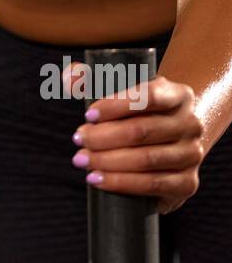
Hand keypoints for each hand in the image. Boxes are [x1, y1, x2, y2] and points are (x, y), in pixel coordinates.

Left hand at [64, 65, 204, 215]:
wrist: (173, 142)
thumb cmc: (138, 113)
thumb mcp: (123, 90)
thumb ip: (91, 79)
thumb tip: (69, 78)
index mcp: (179, 95)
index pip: (148, 96)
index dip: (116, 105)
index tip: (88, 114)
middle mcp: (191, 124)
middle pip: (141, 131)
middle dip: (102, 136)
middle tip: (78, 139)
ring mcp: (191, 155)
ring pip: (145, 159)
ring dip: (107, 161)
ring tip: (81, 159)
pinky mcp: (187, 183)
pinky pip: (152, 184)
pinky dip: (122, 183)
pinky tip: (98, 179)